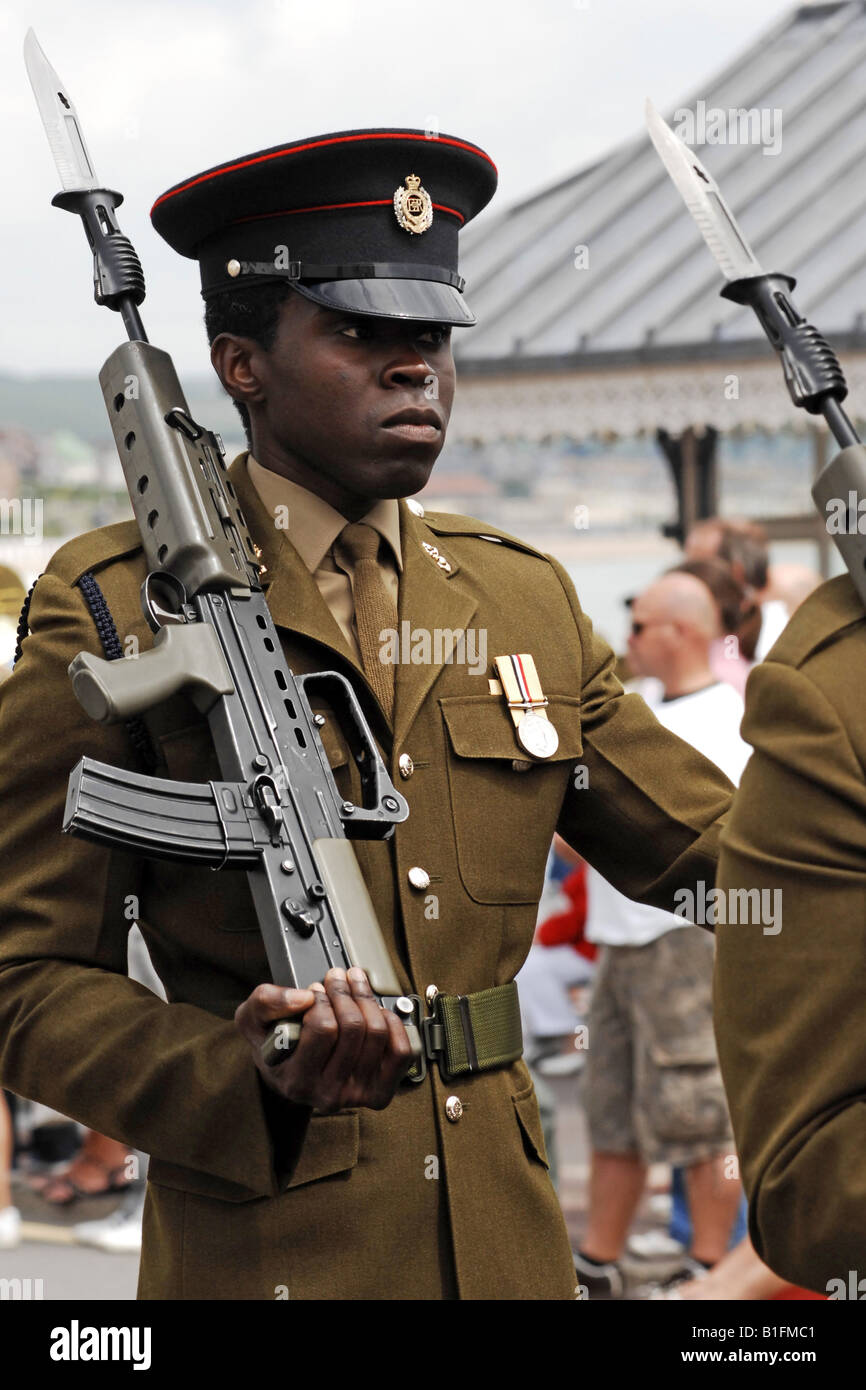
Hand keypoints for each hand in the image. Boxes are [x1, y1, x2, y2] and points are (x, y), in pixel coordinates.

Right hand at [234, 967, 413, 1112]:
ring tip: (354, 987)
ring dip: (367, 1000)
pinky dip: (393, 1025)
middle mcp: (327, 1095)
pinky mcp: (378, 1092)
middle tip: (337, 978)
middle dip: (345, 992)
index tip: (315, 989)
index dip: (322, 999)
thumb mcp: (252, 1020)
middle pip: (353, 1028)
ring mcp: (355, 1095)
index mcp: (295, 1080)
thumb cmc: (275, 1047)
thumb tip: (304, 997)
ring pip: (376, 1034)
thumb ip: (267, 1002)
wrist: (290, 1073)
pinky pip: (400, 1052)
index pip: (323, 1028)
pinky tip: (377, 1013)